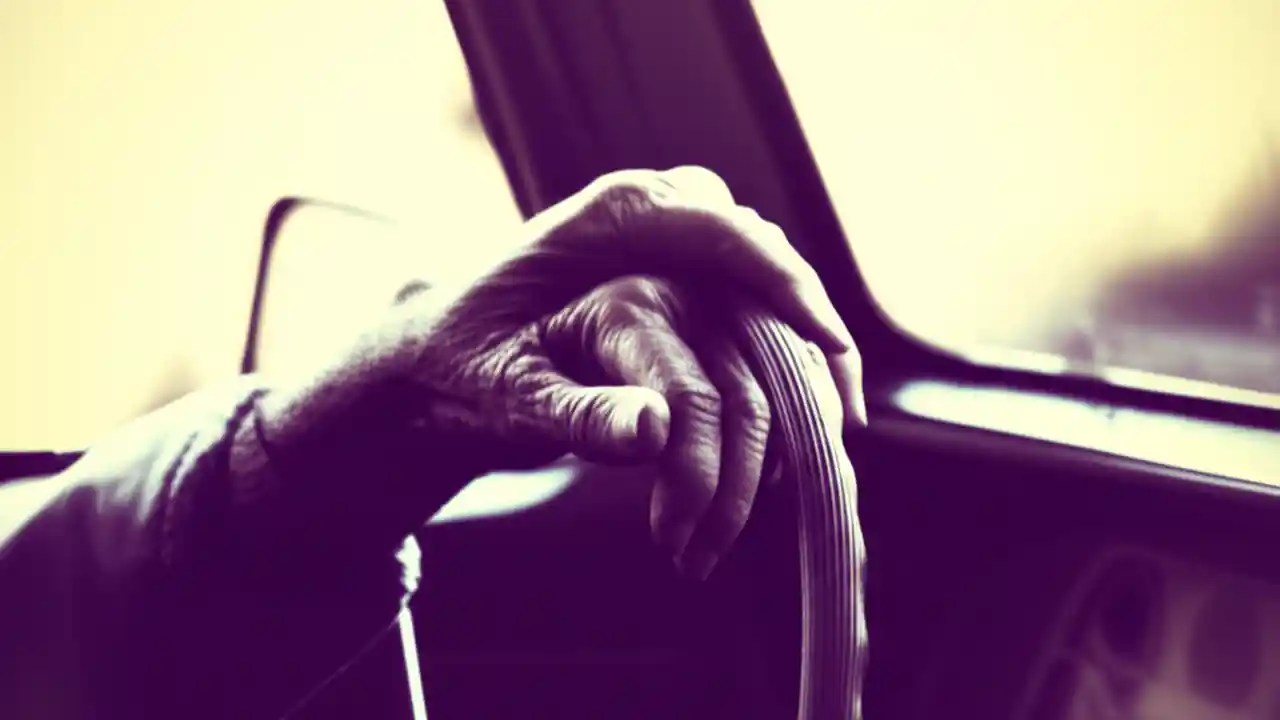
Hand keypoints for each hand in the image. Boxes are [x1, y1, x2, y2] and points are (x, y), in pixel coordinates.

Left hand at [248, 167, 865, 576]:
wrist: (438, 343)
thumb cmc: (462, 356)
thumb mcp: (505, 387)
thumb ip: (577, 410)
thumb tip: (664, 434)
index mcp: (615, 212)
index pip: (725, 232)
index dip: (787, 288)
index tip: (828, 343)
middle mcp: (657, 210)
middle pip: (763, 260)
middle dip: (811, 338)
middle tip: (842, 419)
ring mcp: (673, 239)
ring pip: (767, 287)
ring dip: (802, 357)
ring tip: (831, 433)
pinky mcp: (680, 273)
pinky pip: (750, 307)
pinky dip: (779, 361)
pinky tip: (794, 420)